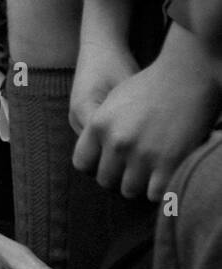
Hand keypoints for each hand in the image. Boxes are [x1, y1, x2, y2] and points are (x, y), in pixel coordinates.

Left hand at [72, 25, 221, 199]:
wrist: (186, 75)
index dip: (95, 167)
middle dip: (119, 178)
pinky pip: (156, 193)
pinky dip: (159, 191)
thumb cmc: (150, 85)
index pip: (82, 163)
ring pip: (130, 190)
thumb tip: (99, 152)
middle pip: (106, 180)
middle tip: (133, 171)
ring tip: (150, 174)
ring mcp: (143, 154)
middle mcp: (116, 141)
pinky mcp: (170, 162)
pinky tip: (164, 179)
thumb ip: (100, 127)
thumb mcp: (113, 101)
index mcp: (97, 125)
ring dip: (139, 186)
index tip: (109, 164)